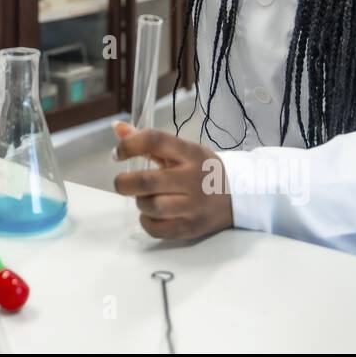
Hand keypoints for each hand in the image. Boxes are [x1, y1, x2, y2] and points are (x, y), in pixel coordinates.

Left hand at [112, 121, 232, 239]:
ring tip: (145, 197)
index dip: (129, 145)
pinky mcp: (191, 228)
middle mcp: (194, 179)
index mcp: (191, 153)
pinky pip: (156, 228)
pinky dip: (146, 220)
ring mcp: (194, 206)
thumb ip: (148, 140)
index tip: (117, 154)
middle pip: (147, 181)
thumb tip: (117, 128)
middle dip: (124, 182)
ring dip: (139, 201)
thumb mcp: (182, 150)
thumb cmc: (202, 169)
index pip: (155, 141)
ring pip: (150, 206)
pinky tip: (151, 213)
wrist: (238, 197)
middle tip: (123, 182)